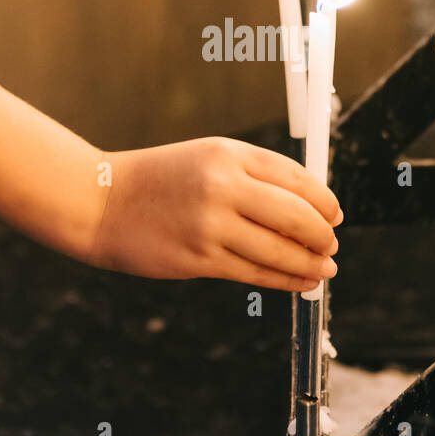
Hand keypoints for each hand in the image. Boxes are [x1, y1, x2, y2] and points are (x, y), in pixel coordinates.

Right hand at [89, 137, 343, 291]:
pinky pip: (255, 273)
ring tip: (324, 269)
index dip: (324, 201)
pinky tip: (299, 281)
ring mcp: (211, 224)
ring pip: (280, 250)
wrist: (100, 202)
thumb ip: (252, 176)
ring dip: (310, 264)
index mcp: (229, 154)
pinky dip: (284, 280)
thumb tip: (305, 207)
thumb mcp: (206, 159)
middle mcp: (223, 185)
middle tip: (332, 246)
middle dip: (323, 235)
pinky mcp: (198, 258)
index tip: (335, 215)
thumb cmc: (157, 181)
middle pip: (297, 215)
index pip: (296, 178)